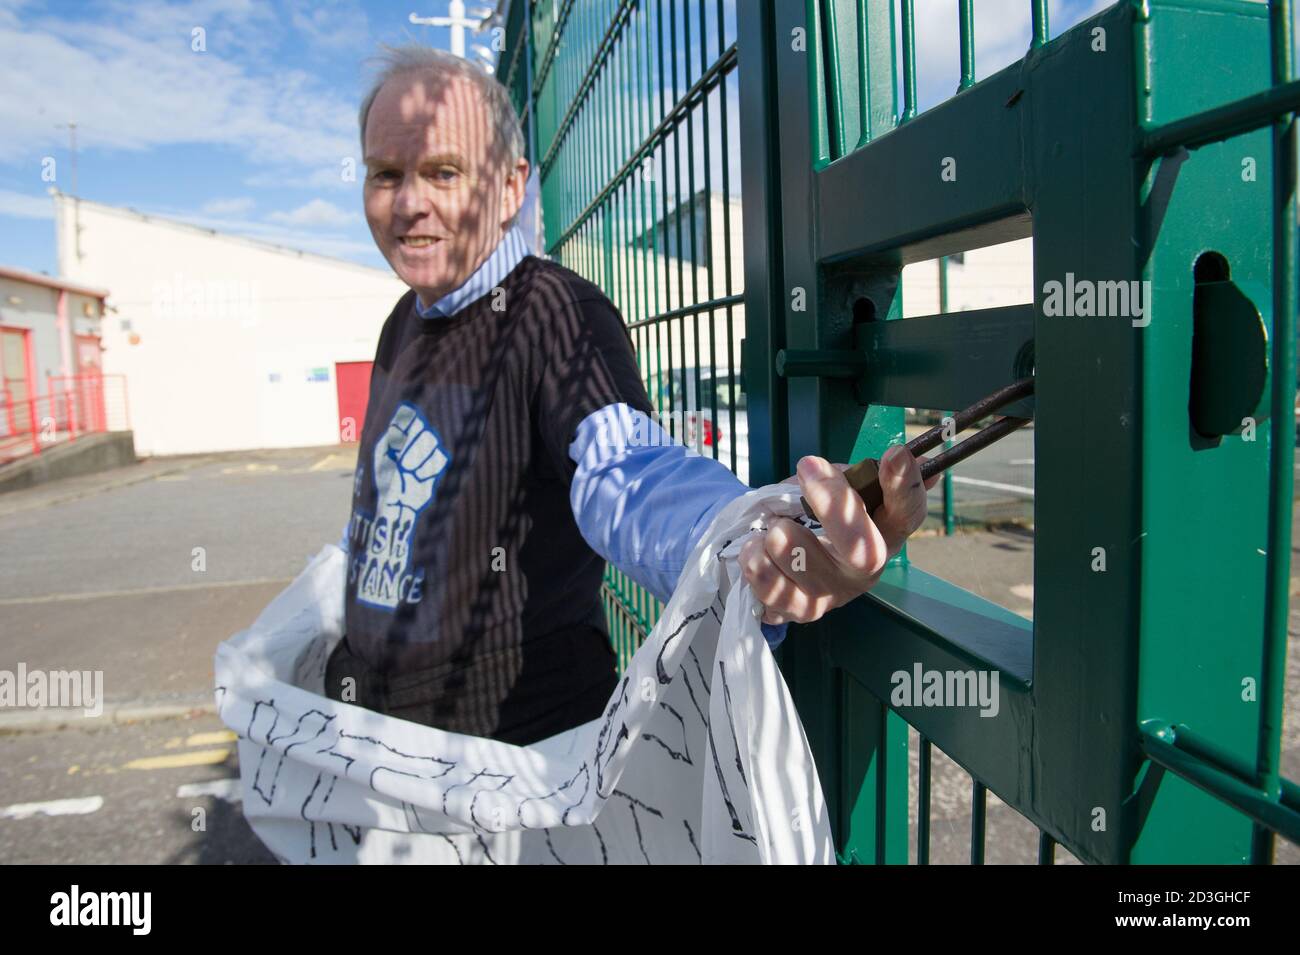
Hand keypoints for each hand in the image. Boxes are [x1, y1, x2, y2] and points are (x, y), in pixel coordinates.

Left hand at [739, 448, 940, 625]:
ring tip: (775, 526)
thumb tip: (899, 456)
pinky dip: (754, 555)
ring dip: (777, 530)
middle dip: (832, 504)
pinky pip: (766, 580)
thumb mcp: (839, 491)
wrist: (778, 558)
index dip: (905, 487)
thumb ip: (858, 477)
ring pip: (797, 556)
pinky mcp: (793, 611)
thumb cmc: (816, 517)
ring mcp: (830, 596)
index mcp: (884, 536)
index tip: (895, 454)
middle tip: (808, 466)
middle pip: (863, 550)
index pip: (907, 515)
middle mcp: (864, 572)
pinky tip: (759, 549)